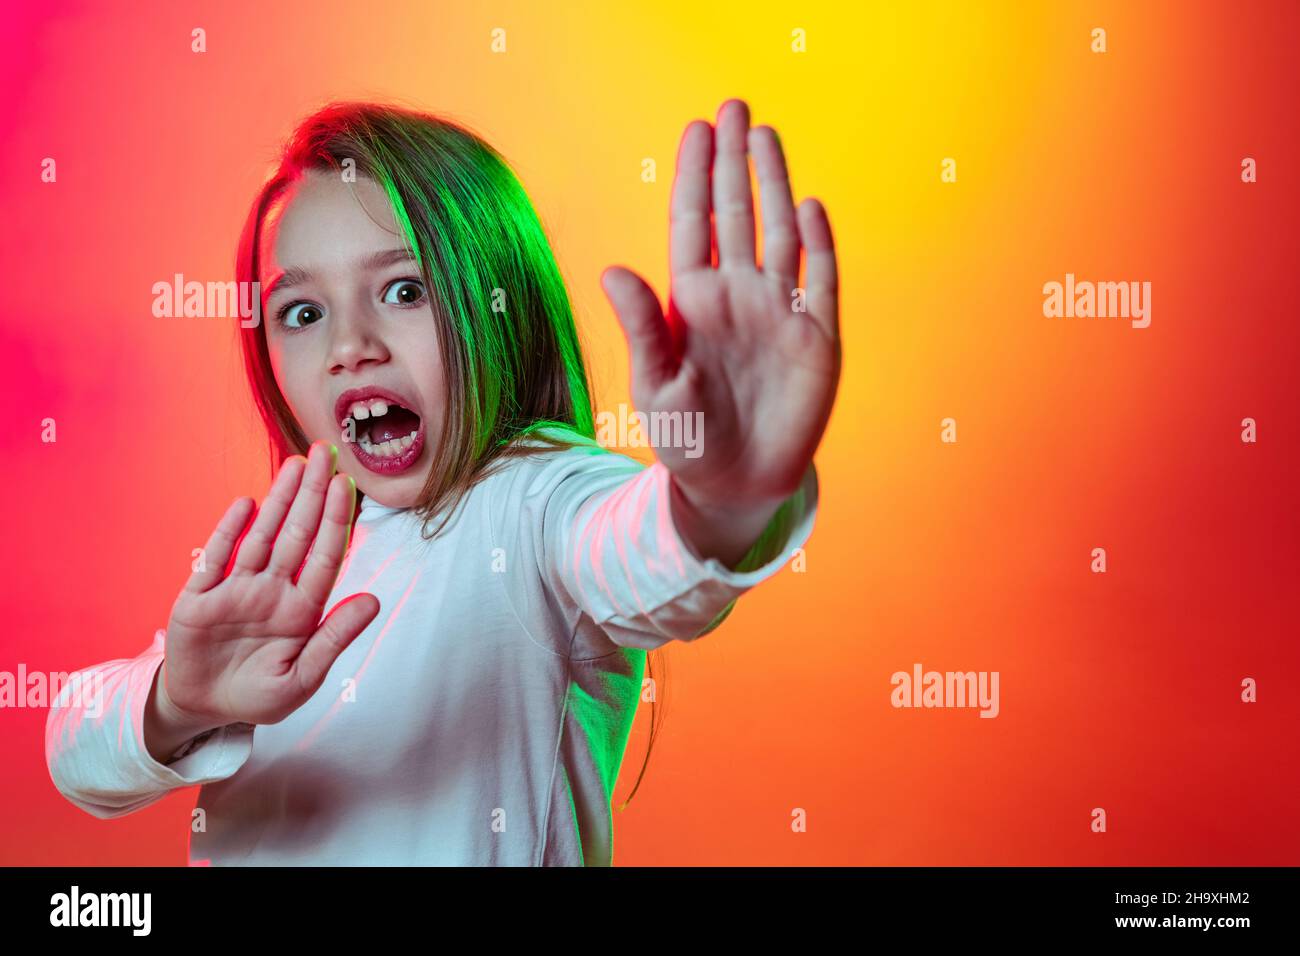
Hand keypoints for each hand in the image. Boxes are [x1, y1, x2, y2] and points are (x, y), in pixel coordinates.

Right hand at [158, 441, 379, 730]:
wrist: (204, 710)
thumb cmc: (258, 696)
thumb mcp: (301, 679)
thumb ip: (334, 639)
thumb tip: (373, 600)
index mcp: (302, 610)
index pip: (324, 556)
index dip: (335, 520)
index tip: (347, 484)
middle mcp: (273, 590)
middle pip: (297, 534)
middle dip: (311, 493)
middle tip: (324, 452)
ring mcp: (237, 589)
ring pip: (262, 536)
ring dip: (278, 500)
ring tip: (294, 463)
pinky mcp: (200, 596)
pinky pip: (216, 558)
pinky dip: (230, 531)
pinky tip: (246, 505)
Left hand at [600, 98, 840, 560]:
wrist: (736, 484)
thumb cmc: (685, 437)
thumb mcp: (655, 384)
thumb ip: (640, 326)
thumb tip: (611, 268)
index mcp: (692, 302)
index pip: (694, 224)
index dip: (696, 177)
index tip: (697, 129)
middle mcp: (736, 295)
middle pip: (736, 214)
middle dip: (734, 161)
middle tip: (734, 107)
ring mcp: (778, 312)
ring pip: (778, 234)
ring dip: (775, 185)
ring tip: (767, 136)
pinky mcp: (816, 337)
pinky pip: (821, 280)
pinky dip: (818, 244)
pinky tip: (808, 208)